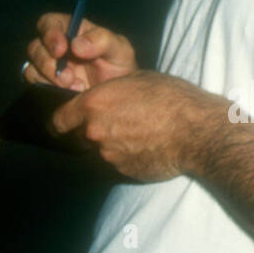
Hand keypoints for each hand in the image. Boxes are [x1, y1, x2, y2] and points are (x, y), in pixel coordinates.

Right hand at [25, 13, 137, 91]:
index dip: (50, 34)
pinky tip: (73, 93)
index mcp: (72, 30)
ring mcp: (51, 65)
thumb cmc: (121, 66)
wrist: (121, 95)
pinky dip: (50, 88)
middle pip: (36, 47)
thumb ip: (102, 40)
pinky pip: (36, 83)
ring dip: (50, 77)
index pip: (49, 23)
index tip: (61, 49)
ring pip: (32, 67)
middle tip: (68, 76)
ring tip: (76, 86)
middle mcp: (57, 46)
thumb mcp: (120, 49)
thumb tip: (77, 44)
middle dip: (48, 62)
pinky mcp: (48, 84)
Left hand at [48, 69, 220, 180]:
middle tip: (112, 126)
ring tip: (136, 135)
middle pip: (77, 137)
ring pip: (99, 152)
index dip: (62, 122)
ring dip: (110, 146)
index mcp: (92, 105)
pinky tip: (145, 147)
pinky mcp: (123, 172)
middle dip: (89, 133)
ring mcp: (108, 155)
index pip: (57, 121)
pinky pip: (117, 163)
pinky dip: (126, 157)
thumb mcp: (136, 80)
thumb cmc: (170, 98)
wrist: (196, 131)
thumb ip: (108, 94)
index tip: (67, 122)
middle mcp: (94, 132)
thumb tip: (100, 102)